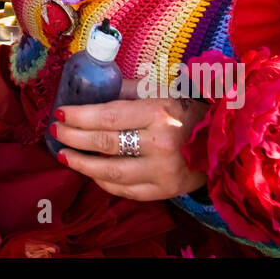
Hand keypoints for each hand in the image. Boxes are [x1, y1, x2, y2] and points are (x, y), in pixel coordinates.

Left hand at [51, 96, 208, 201]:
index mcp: (159, 113)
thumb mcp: (162, 91)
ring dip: (82, 164)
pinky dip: (104, 182)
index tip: (60, 114)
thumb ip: (129, 89)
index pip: (108, 116)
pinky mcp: (165, 191)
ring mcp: (163, 172)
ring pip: (111, 172)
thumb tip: (94, 87)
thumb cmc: (188, 110)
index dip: (80, 116)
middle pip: (105, 144)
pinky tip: (91, 172)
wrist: (224, 142)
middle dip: (74, 138)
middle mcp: (160, 144)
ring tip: (64, 155)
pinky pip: (126, 190)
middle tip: (56, 132)